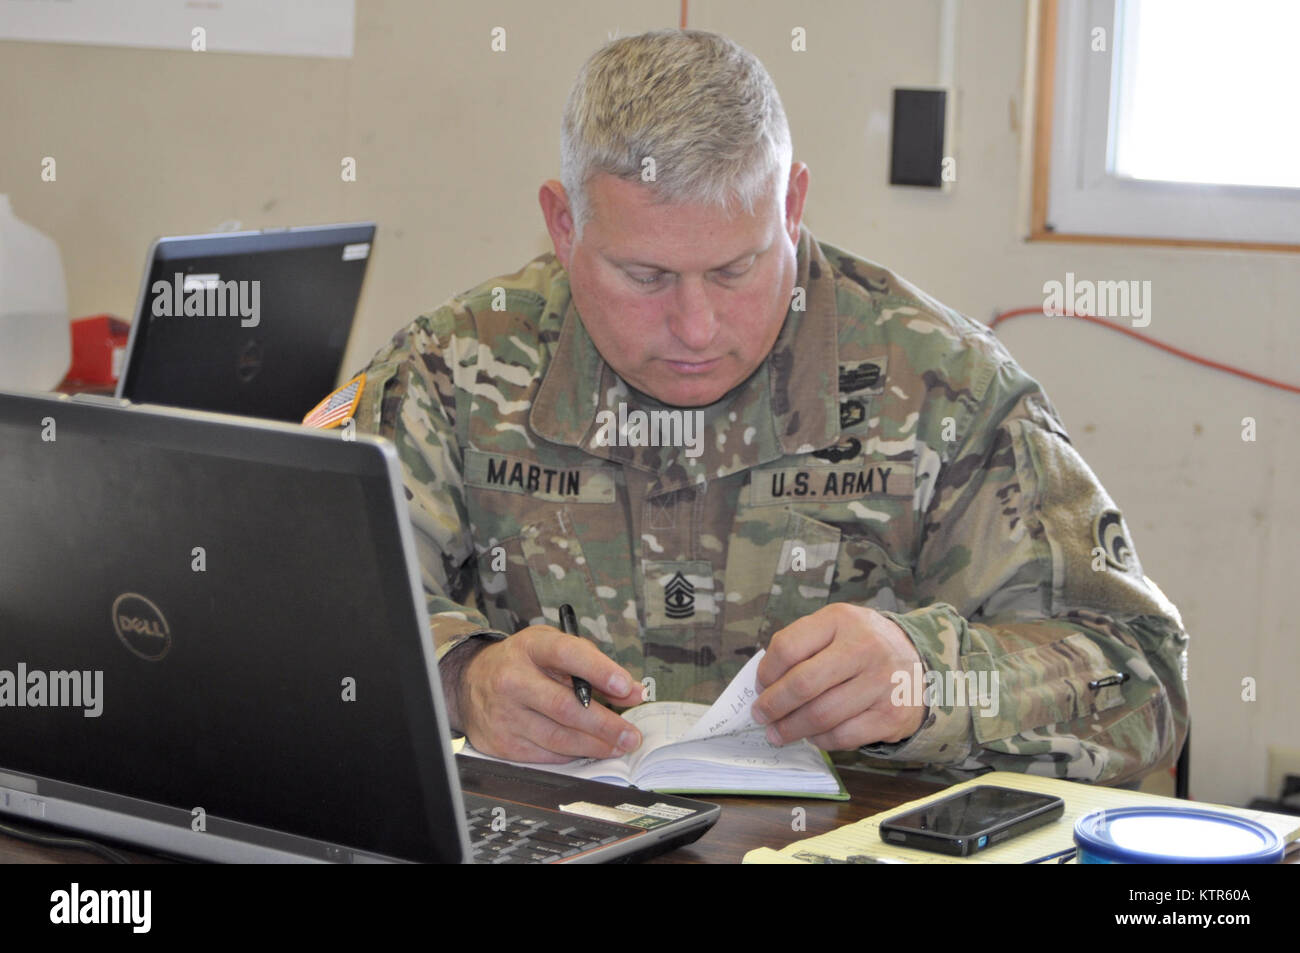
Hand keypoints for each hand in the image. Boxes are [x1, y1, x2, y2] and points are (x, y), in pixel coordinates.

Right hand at [455, 625, 645, 762]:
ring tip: (619, 746)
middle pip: (564, 706)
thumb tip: (632, 692)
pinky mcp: (502, 743)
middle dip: (605, 724)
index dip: (598, 670)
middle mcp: (513, 679)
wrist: (470, 683)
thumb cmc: (523, 663)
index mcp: (530, 648)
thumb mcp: (555, 649)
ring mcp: (505, 714)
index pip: (567, 654)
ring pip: (558, 737)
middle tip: (631, 735)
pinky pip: (547, 754)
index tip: (625, 686)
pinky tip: (590, 751)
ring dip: (595, 745)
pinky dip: (573, 754)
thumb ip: (595, 667)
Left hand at [752, 603, 925, 750]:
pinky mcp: (891, 715)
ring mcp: (881, 683)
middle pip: (802, 684)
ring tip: (778, 733)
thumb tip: (764, 685)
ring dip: (791, 729)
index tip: (760, 686)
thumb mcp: (835, 628)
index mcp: (841, 620)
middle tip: (760, 716)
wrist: (920, 663)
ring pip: (821, 715)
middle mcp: (864, 648)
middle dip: (773, 705)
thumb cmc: (862, 646)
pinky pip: (842, 736)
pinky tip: (812, 735)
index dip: (766, 672)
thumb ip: (801, 647)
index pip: (788, 647)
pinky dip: (820, 740)